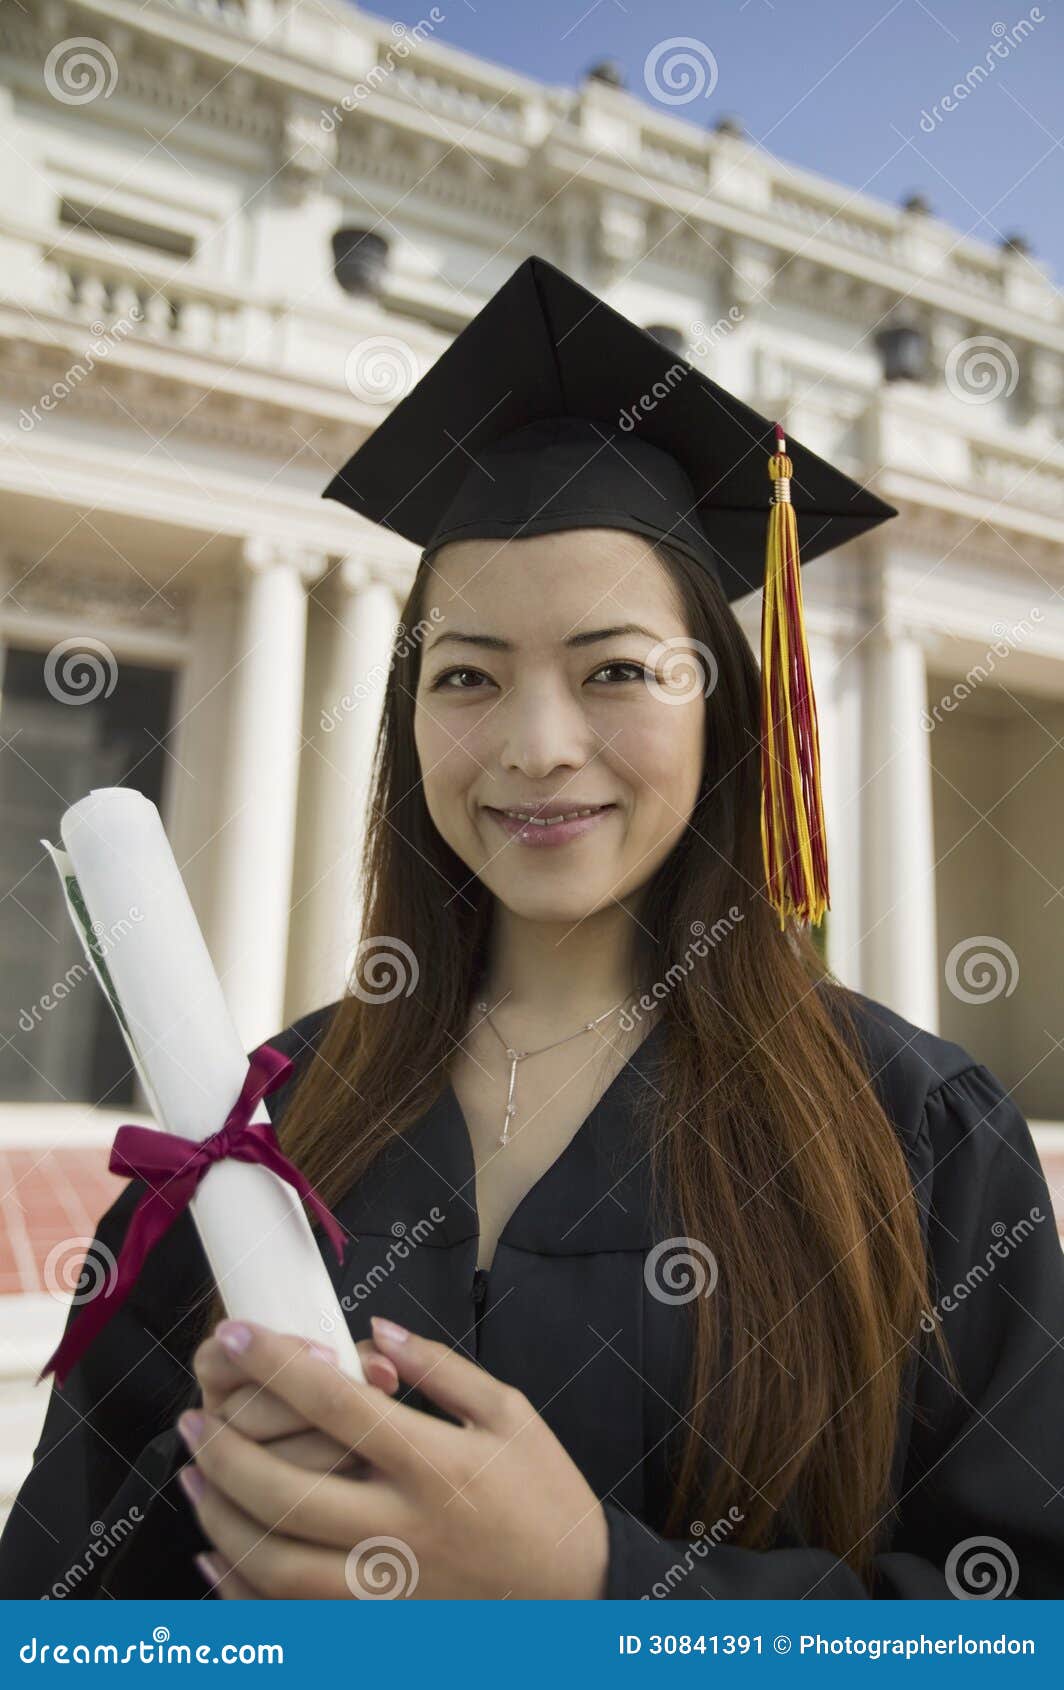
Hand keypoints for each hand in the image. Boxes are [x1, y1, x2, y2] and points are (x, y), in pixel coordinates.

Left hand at [177, 1315, 608, 1599]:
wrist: (579, 1600)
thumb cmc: (546, 1498)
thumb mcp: (510, 1414)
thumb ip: (441, 1368)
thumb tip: (377, 1332)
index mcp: (433, 1462)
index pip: (333, 1404)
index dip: (274, 1364)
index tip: (235, 1335)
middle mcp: (400, 1528)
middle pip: (284, 1487)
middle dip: (223, 1448)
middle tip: (193, 1418)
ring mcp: (384, 1591)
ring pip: (272, 1560)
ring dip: (219, 1517)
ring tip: (193, 1477)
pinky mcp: (376, 1631)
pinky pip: (289, 1618)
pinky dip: (241, 1589)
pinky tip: (215, 1556)